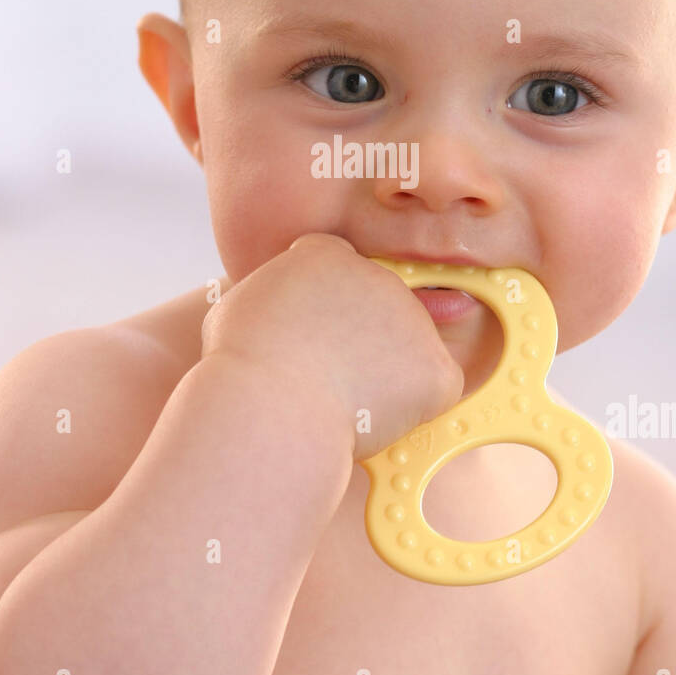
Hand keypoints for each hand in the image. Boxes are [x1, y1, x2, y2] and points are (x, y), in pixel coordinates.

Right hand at [201, 233, 463, 460]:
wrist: (273, 406)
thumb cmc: (243, 365)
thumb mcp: (239, 305)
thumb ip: (273, 295)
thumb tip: (281, 306)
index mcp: (325, 255)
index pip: (340, 269)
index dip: (330, 308)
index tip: (315, 337)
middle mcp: (377, 276)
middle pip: (379, 308)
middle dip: (361, 342)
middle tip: (325, 378)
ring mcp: (413, 319)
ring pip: (406, 351)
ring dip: (384, 377)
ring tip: (340, 402)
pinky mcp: (436, 368)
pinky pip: (434, 390)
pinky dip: (412, 411)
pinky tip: (372, 419)